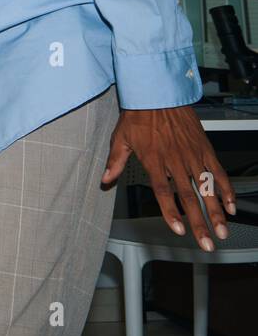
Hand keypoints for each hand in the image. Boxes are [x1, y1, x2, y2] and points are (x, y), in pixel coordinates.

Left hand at [102, 104, 236, 250]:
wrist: (158, 93)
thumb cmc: (139, 115)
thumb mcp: (120, 139)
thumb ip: (115, 162)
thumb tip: (105, 180)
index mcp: (154, 160)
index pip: (163, 192)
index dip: (171, 213)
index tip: (178, 230)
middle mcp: (175, 160)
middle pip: (189, 197)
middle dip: (198, 223)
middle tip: (206, 242)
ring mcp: (193, 156)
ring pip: (207, 189)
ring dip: (216, 212)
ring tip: (222, 230)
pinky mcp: (205, 149)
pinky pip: (218, 172)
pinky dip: (226, 189)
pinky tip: (231, 205)